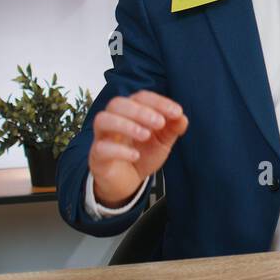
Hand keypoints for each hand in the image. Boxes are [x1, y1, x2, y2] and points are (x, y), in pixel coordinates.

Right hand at [89, 90, 188, 207]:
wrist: (128, 182)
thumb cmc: (142, 154)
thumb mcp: (163, 141)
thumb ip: (172, 128)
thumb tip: (182, 117)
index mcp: (130, 112)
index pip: (140, 97)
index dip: (159, 102)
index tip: (177, 112)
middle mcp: (113, 120)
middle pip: (117, 104)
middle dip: (140, 111)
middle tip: (159, 123)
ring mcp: (102, 137)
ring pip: (102, 120)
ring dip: (125, 125)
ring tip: (145, 135)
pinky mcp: (97, 157)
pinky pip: (101, 148)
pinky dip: (119, 150)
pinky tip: (135, 155)